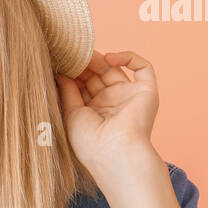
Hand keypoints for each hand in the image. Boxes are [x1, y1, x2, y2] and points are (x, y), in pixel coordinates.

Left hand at [55, 49, 158, 172]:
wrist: (114, 153)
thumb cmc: (89, 141)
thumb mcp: (71, 114)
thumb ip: (68, 91)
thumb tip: (61, 73)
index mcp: (95, 112)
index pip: (84, 85)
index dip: (73, 73)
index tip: (60, 62)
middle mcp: (113, 103)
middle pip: (98, 75)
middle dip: (84, 64)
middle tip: (70, 54)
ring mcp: (129, 96)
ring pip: (115, 69)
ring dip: (99, 59)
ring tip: (83, 54)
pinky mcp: (147, 92)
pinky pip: (143, 68)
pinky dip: (128, 57)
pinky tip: (109, 58)